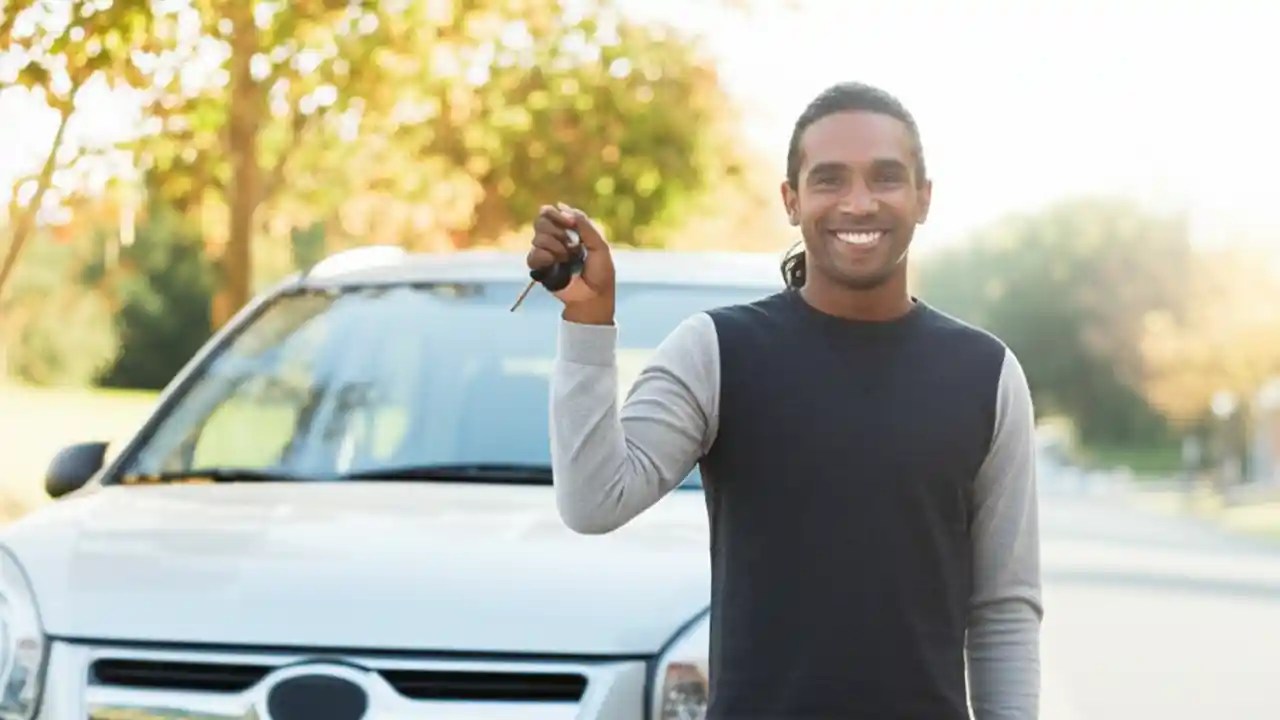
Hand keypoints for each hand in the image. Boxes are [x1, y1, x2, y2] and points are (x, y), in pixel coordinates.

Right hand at [527, 203, 615, 323]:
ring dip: (555, 247)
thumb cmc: (600, 274)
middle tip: (569, 242)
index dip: (557, 214)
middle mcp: (555, 240)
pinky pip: (533, 255)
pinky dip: (545, 257)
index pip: (552, 212)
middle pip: (540, 220)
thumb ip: (584, 225)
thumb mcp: (599, 246)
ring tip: (567, 258)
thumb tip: (562, 206)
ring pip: (537, 238)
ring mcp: (546, 254)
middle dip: (555, 229)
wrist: (594, 297)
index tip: (569, 224)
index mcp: (570, 232)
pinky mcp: (539, 268)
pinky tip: (555, 264)